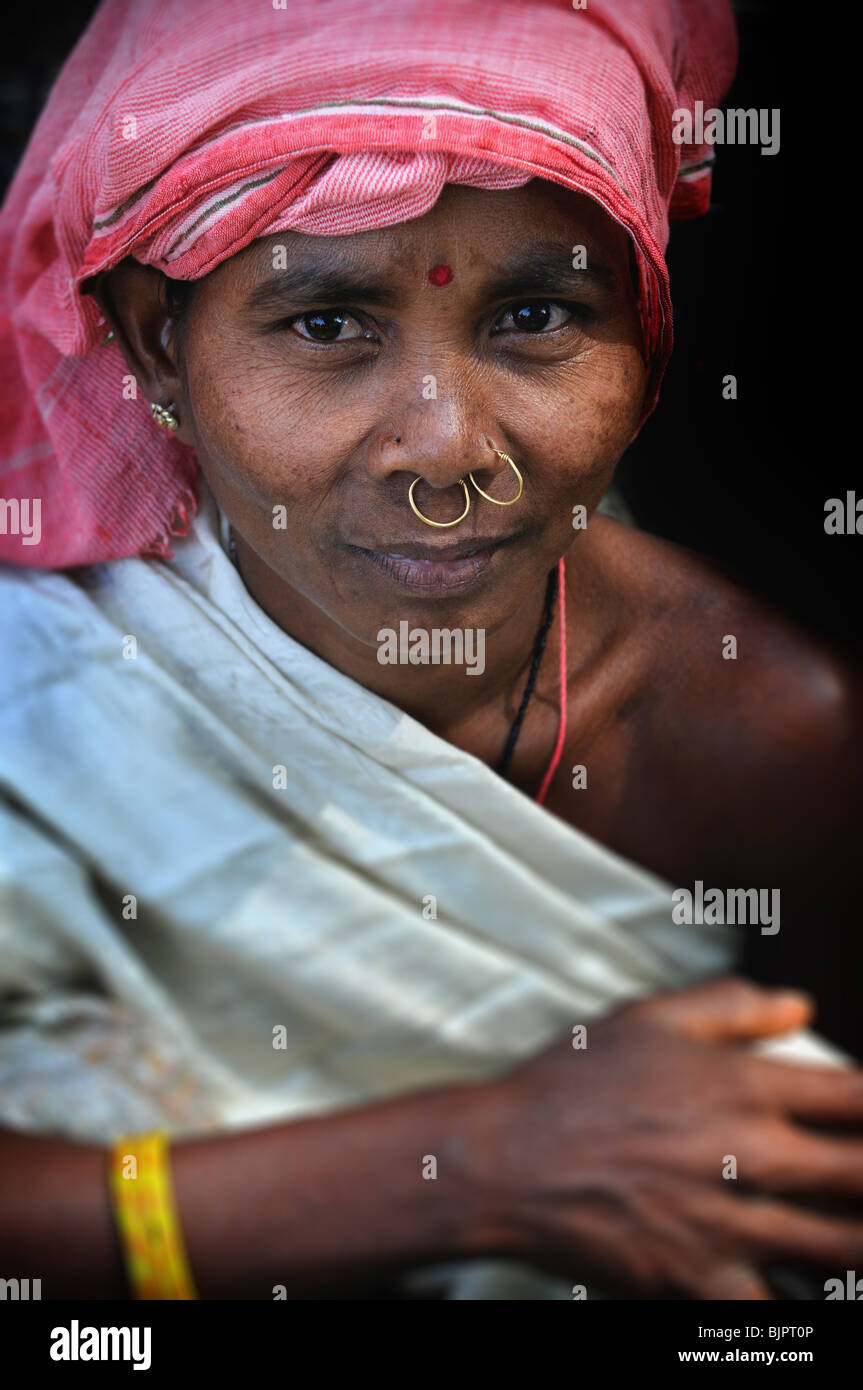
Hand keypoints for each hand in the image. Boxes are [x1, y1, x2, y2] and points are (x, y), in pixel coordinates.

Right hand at [468, 977, 862, 1297]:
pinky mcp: (696, 1281)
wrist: (500, 1158)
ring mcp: (725, 1225)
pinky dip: (796, 1297)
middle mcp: (746, 1154)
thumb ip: (730, 1005)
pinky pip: (772, 1309)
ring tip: (849, 1230)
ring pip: (839, 1249)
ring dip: (856, 1239)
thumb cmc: (569, 1083)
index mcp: (740, 1085)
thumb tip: (799, 1006)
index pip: (855, 1097)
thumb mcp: (646, 1018)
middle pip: (861, 1176)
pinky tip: (802, 1283)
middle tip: (861, 1174)